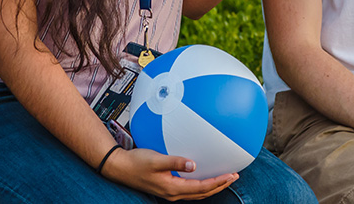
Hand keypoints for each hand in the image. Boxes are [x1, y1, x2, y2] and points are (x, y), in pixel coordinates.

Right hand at [102, 147, 237, 200]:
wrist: (120, 167)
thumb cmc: (136, 162)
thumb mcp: (156, 160)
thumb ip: (175, 162)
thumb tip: (194, 165)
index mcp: (172, 188)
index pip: (202, 188)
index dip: (218, 182)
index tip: (232, 175)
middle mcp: (173, 193)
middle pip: (202, 193)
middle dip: (220, 185)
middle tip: (234, 176)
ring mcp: (170, 191)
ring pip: (197, 192)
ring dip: (212, 186)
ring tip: (224, 178)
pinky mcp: (167, 186)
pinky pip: (189, 188)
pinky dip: (201, 184)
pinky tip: (204, 176)